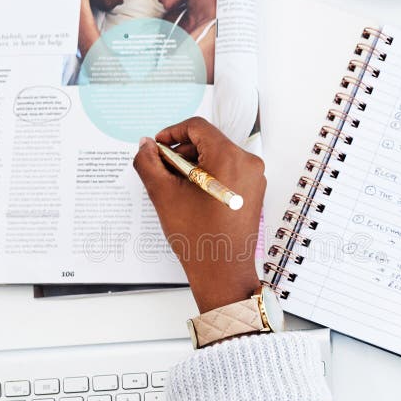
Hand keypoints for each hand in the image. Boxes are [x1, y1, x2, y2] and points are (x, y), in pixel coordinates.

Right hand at [133, 117, 264, 312]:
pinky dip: (208, 176)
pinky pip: (228, 172)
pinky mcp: (254, 192)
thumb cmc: (198, 237)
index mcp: (229, 157)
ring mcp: (254, 178)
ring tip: (174, 186)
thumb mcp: (164, 195)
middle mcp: (248, 163)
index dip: (172, 133)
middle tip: (161, 169)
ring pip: (218, 157)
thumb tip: (146, 145)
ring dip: (193, 165)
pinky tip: (191, 195)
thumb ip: (149, 163)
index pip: (197, 127)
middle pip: (208, 141)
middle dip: (181, 152)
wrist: (223, 273)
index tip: (157, 147)